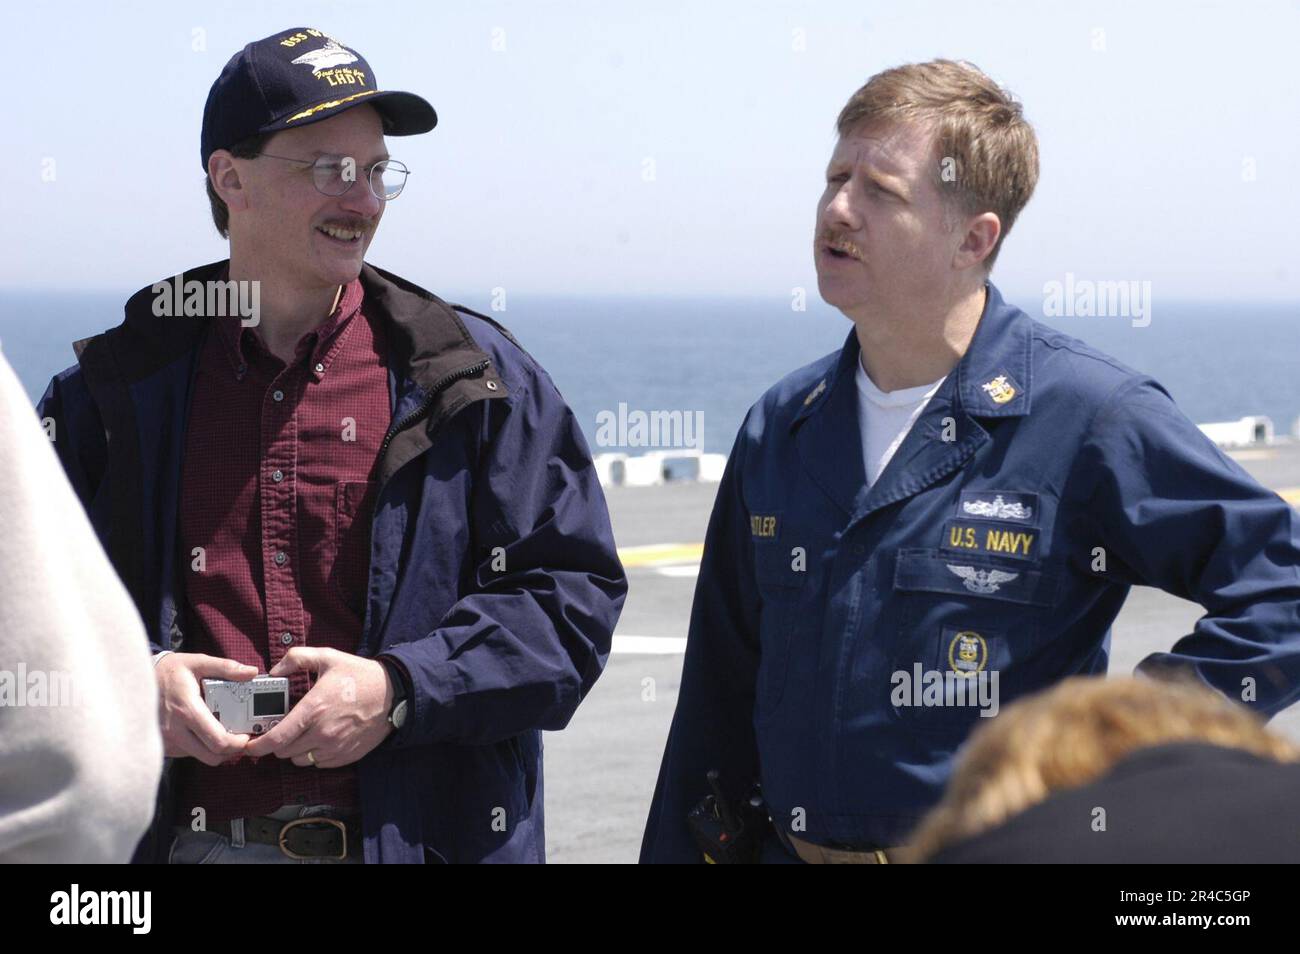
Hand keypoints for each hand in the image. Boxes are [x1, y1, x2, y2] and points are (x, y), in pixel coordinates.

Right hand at [156, 653, 256, 764]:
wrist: (137, 680)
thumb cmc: (171, 671)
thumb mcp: (198, 662)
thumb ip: (226, 667)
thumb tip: (252, 672)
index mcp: (187, 710)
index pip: (218, 740)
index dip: (238, 743)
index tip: (247, 735)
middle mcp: (175, 729)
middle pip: (211, 756)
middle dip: (231, 750)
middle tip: (239, 737)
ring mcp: (166, 739)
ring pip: (200, 757)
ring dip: (215, 749)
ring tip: (224, 732)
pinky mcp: (162, 744)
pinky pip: (187, 753)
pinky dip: (200, 747)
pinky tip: (204, 732)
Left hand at [243, 648, 393, 768]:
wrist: (394, 693)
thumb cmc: (360, 675)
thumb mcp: (328, 657)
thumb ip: (296, 658)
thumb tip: (274, 670)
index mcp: (314, 709)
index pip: (277, 738)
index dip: (258, 746)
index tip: (250, 746)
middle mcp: (322, 733)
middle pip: (285, 752)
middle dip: (277, 743)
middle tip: (280, 730)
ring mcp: (335, 747)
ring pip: (301, 760)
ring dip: (295, 750)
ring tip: (302, 733)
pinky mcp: (346, 755)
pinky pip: (319, 763)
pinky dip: (314, 755)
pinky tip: (320, 738)